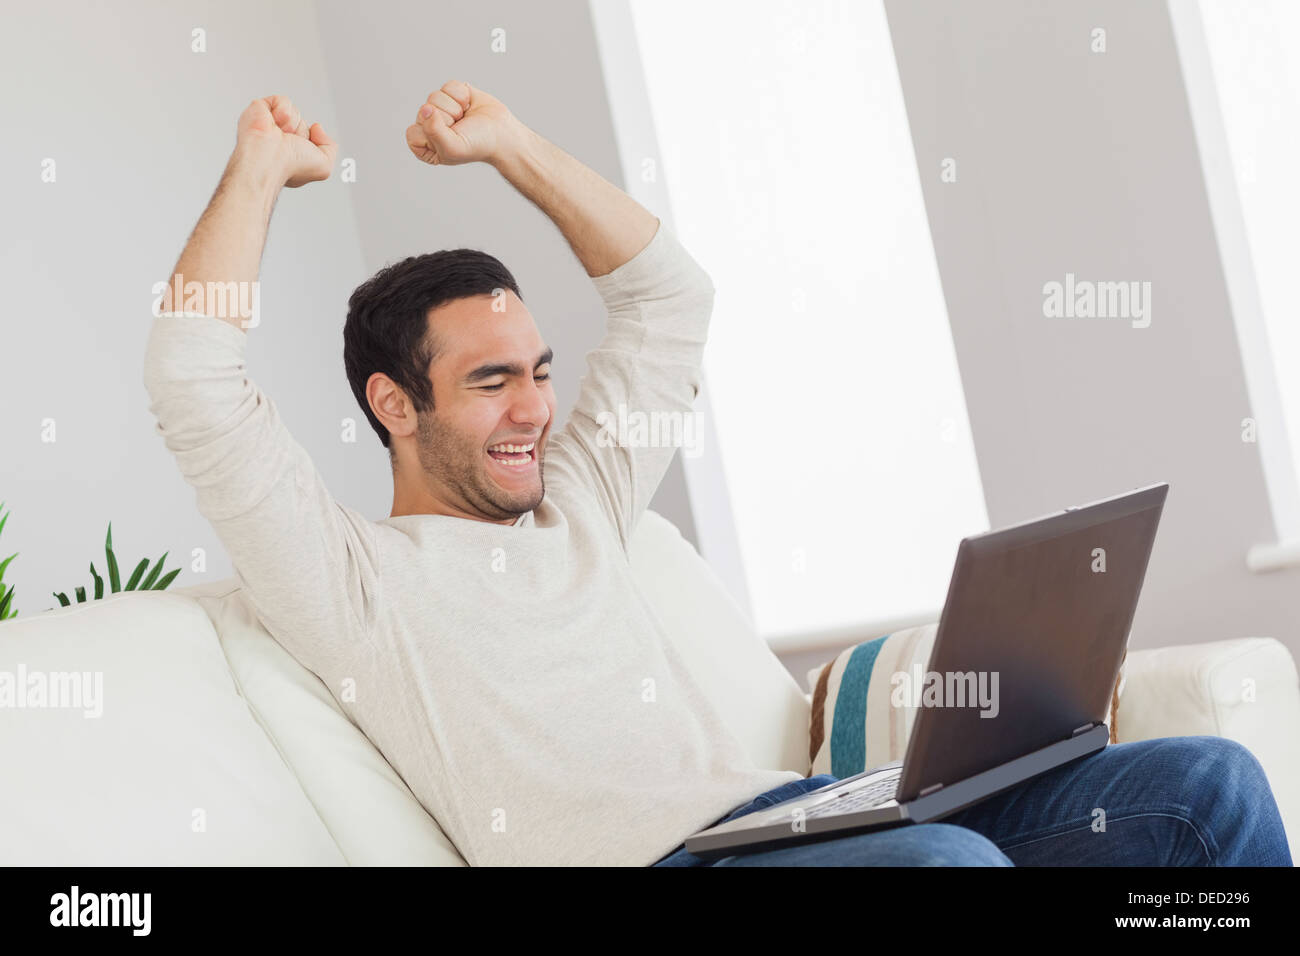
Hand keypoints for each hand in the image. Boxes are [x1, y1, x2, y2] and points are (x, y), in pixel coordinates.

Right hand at [235, 95, 336, 187]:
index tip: (299, 155)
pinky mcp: (258, 109)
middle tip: (288, 144)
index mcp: (289, 152)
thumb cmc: (292, 166)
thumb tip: (317, 127)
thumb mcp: (324, 165)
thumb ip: (330, 147)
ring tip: (279, 135)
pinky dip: (283, 112)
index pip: (308, 136)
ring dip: (292, 124)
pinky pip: (282, 101)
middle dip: (301, 132)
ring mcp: (267, 124)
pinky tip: (273, 125)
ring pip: (294, 111)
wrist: (269, 159)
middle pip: (302, 122)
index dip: (309, 142)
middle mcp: (277, 139)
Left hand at [405, 80, 519, 166]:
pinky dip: (461, 95)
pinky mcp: (453, 93)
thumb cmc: (477, 145)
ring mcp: (441, 107)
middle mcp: (430, 124)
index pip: (413, 133)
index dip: (431, 134)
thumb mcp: (452, 147)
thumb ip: (433, 131)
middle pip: (423, 111)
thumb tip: (425, 108)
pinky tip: (469, 105)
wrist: (502, 134)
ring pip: (435, 96)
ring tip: (465, 117)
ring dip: (455, 107)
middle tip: (461, 127)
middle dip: (446, 118)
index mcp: (426, 144)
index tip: (449, 139)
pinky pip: (448, 86)